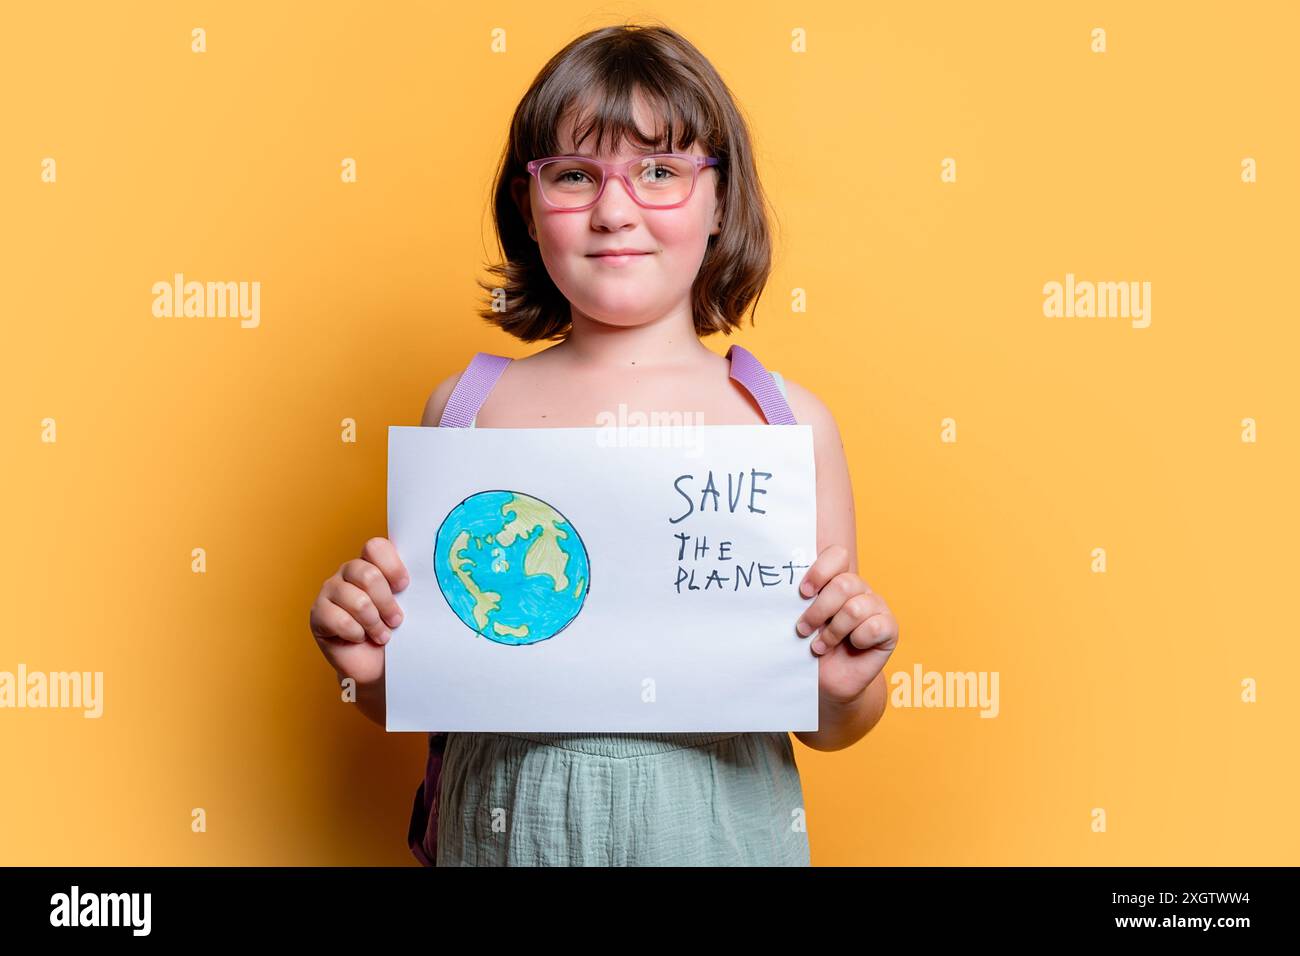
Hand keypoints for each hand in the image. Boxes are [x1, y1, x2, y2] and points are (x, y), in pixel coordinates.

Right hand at [309, 536, 408, 686]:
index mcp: (372, 562)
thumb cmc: (396, 633)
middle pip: (368, 576)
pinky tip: (359, 638)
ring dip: (374, 623)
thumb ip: (410, 587)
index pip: (376, 547)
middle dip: (387, 603)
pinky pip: (339, 619)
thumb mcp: (408, 606)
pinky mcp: (318, 613)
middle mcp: (348, 571)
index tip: (404, 587)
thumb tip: (430, 575)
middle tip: (396, 621)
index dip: (392, 567)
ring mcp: (330, 590)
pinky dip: (356, 634)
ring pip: (357, 600)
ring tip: (382, 635)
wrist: (377, 666)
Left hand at [795, 544, 898, 705]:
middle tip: (804, 629)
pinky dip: (858, 639)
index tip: (803, 593)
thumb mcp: (801, 619)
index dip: (820, 571)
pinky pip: (874, 626)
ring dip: (833, 631)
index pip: (837, 555)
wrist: (826, 681)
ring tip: (820, 646)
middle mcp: (859, 588)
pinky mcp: (889, 628)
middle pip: (843, 584)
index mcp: (837, 578)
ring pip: (855, 608)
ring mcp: (876, 606)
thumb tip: (780, 585)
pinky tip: (852, 647)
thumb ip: (798, 600)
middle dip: (819, 610)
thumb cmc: (809, 646)